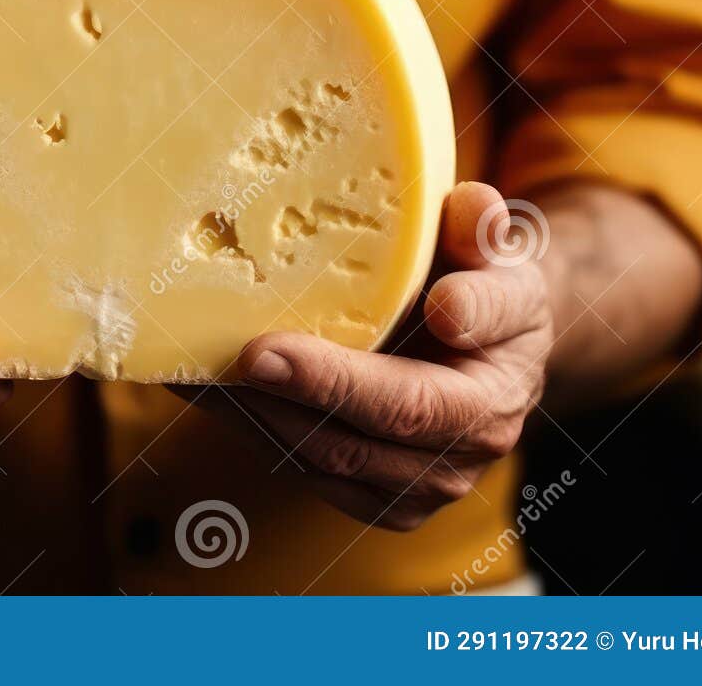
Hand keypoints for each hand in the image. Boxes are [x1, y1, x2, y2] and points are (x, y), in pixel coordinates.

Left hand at [217, 182, 553, 529]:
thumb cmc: (481, 287)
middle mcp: (469, 447)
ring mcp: (423, 485)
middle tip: (243, 354)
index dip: (353, 374)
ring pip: (327, 457)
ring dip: (259, 414)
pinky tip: (209, 387)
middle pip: (371, 429)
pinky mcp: (376, 498)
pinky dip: (253, 427)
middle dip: (304, 390)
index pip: (429, 389)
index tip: (286, 348)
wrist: (484, 350)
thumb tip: (473, 204)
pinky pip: (305, 469)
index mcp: (500, 386)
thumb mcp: (495, 253)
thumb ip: (480, 230)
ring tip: (201, 367)